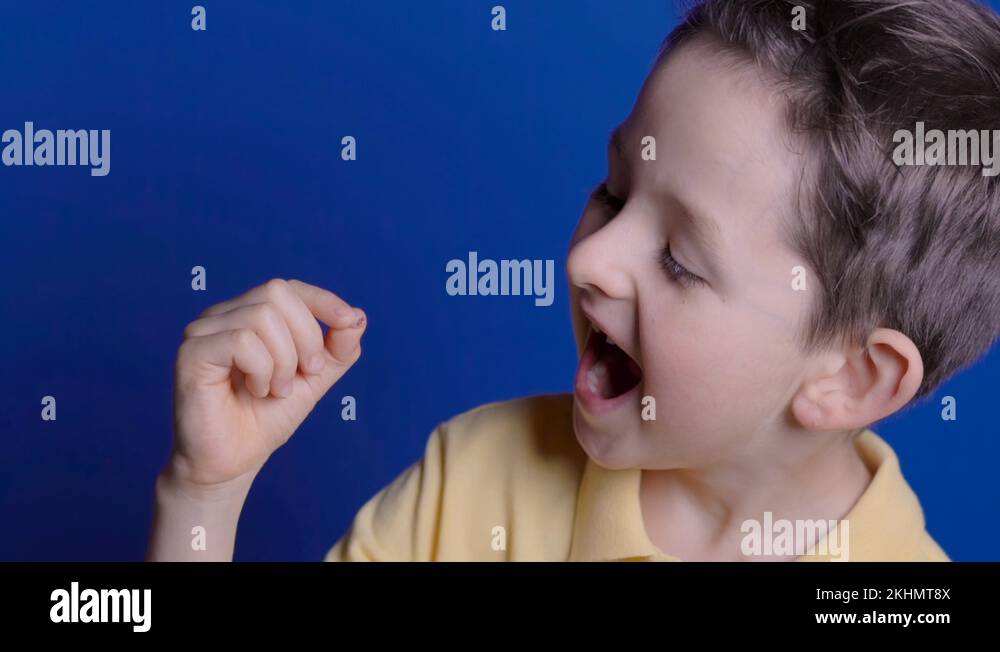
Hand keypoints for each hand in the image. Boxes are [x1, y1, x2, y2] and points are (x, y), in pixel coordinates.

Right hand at [169, 278, 365, 488]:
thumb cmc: (265, 418)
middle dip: (306, 337)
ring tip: (276, 390)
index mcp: (248, 314)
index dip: (323, 301)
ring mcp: (202, 331)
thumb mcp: (314, 379)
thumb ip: (337, 349)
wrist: (233, 461)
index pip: (289, 288)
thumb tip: (357, 316)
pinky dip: (262, 369)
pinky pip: (241, 340)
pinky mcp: (191, 353)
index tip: (349, 323)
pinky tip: (257, 390)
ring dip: (284, 360)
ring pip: (262, 316)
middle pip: (277, 293)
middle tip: (303, 376)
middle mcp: (222, 315)